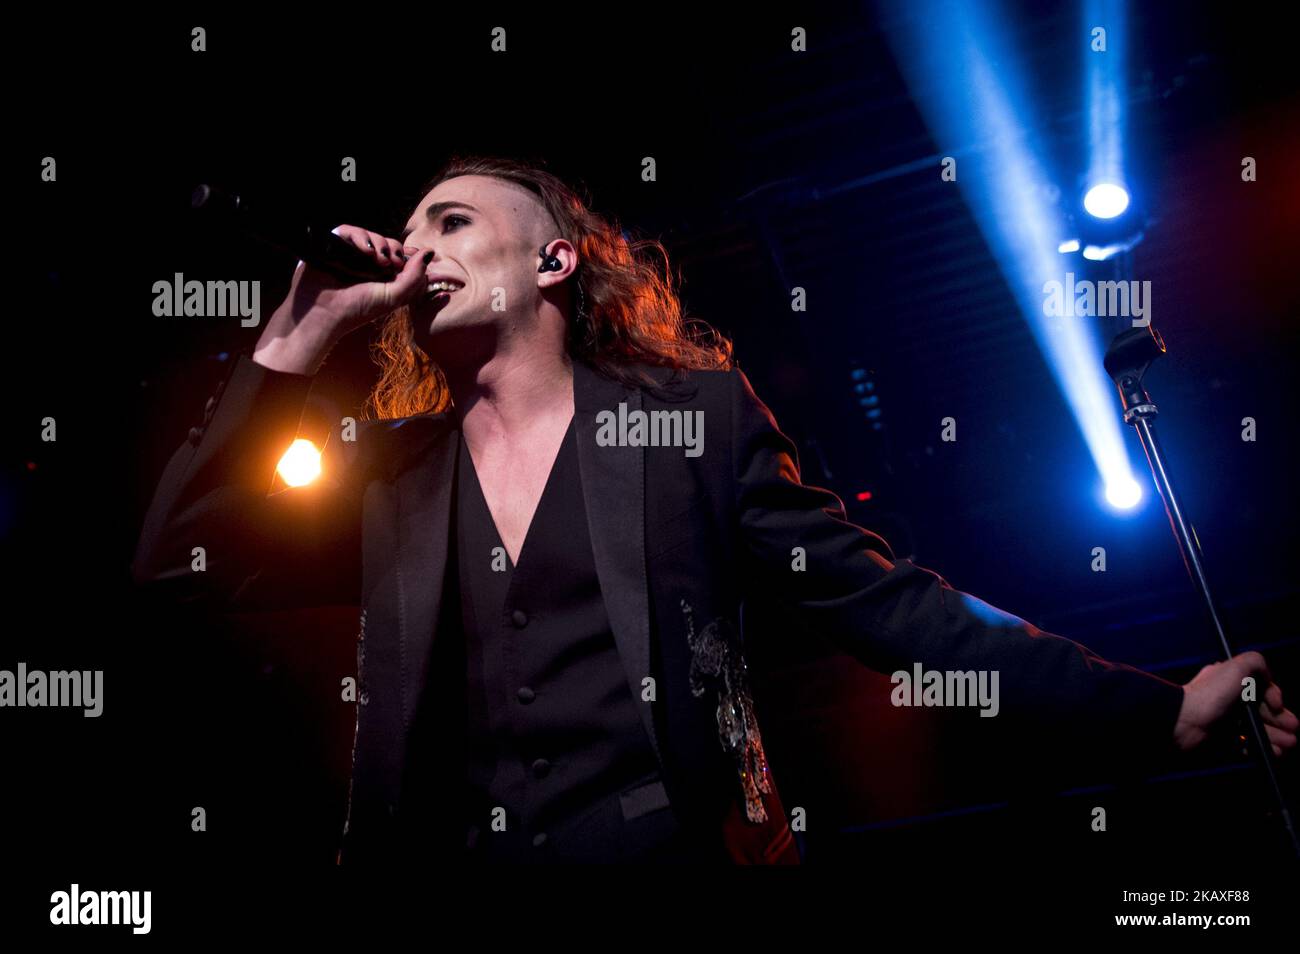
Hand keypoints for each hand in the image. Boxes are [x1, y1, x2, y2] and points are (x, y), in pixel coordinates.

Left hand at [1174, 651, 1297, 754]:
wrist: (1184, 722)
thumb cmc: (1210, 695)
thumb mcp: (1236, 667)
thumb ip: (1256, 662)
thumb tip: (1268, 678)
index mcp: (1232, 682)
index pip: (1261, 690)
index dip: (1274, 698)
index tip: (1277, 706)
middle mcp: (1230, 700)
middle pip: (1264, 711)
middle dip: (1282, 721)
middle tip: (1293, 731)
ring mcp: (1227, 721)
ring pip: (1259, 730)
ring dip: (1277, 737)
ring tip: (1288, 745)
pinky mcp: (1224, 740)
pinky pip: (1248, 745)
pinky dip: (1261, 748)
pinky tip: (1271, 751)